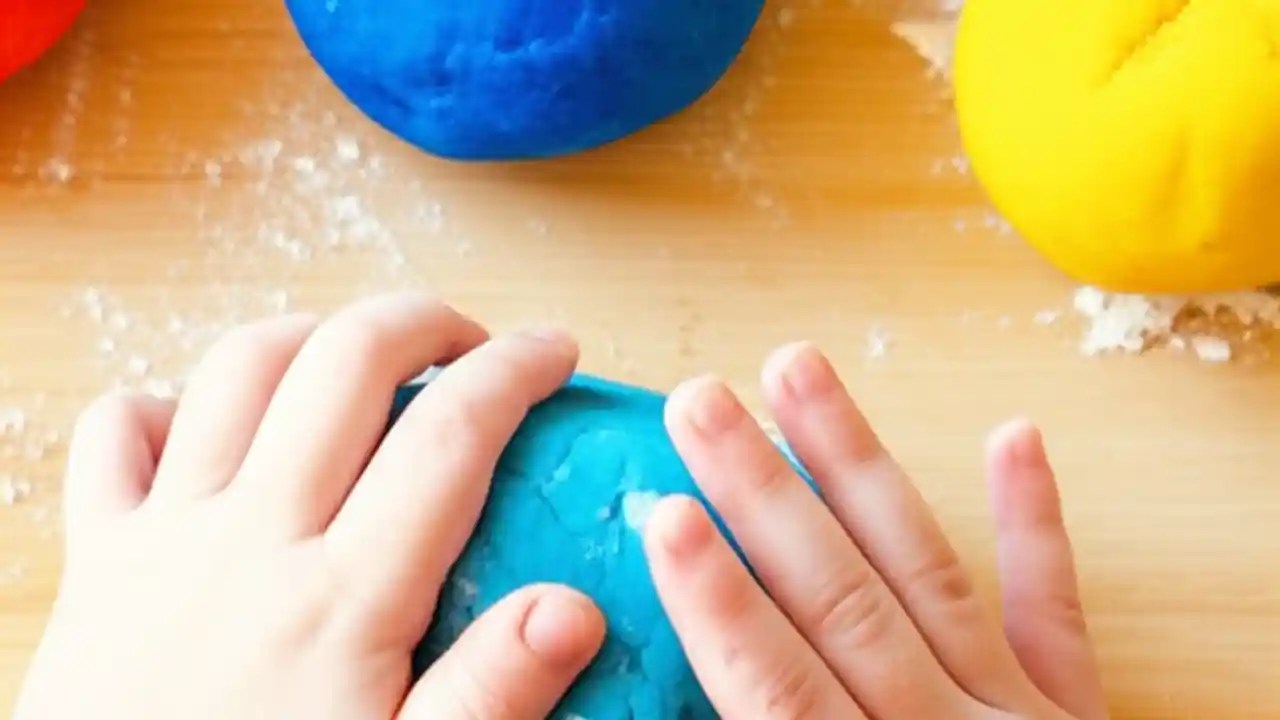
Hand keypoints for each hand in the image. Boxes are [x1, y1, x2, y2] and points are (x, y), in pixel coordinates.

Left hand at [14, 293, 603, 719]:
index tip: (556, 350)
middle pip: (347, 362)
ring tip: (365, 363)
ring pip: (242, 369)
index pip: (448, 437)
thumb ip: (487, 693)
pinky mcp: (98, 555)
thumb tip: (574, 608)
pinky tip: (220, 429)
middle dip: (425, 322)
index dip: (515, 372)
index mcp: (342, 597)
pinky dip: (174, 400)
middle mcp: (252, 539)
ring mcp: (164, 536)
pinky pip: (119, 431)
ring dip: (316, 337)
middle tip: (472, 343)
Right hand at [647, 343, 1105, 718]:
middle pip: (842, 602)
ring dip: (859, 469)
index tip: (664, 515)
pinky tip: (1013, 437)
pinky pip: (1057, 613)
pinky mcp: (1074, 714)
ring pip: (927, 573)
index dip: (719, 602)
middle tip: (704, 403)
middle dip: (766, 496)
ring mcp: (1016, 719)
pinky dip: (1037, 526)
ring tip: (803, 372)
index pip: (779, 691)